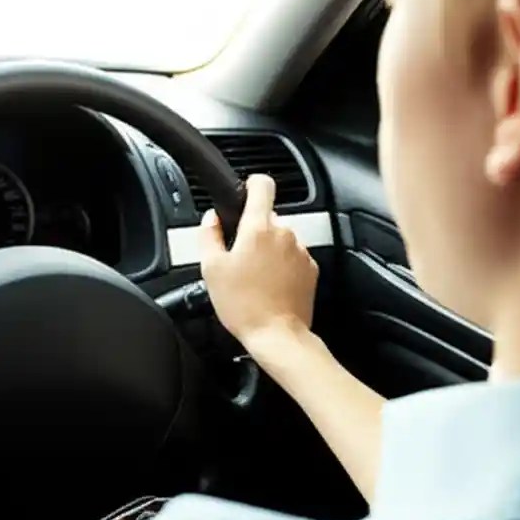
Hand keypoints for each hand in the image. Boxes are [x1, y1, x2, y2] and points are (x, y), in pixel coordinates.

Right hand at [199, 174, 318, 354]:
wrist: (276, 335)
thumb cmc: (243, 305)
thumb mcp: (212, 269)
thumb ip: (208, 235)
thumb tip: (210, 219)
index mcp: (258, 228)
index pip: (262, 184)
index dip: (252, 184)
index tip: (245, 193)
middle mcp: (284, 233)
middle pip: (267, 217)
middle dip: (253, 232)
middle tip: (237, 258)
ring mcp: (300, 251)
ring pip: (280, 239)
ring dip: (267, 251)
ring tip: (253, 277)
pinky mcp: (310, 269)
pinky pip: (292, 257)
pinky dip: (281, 266)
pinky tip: (268, 285)